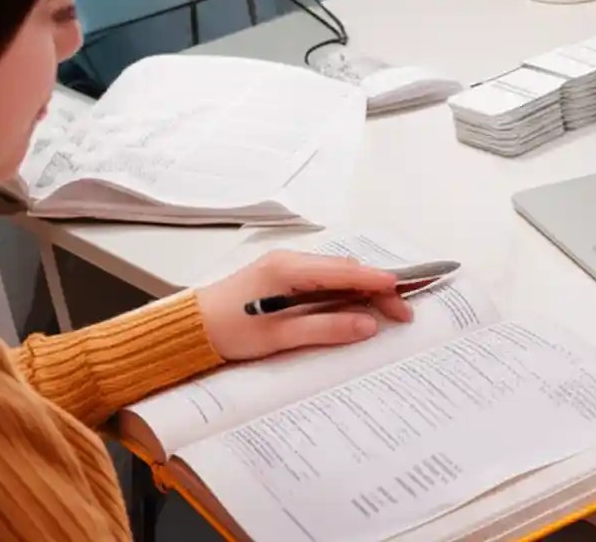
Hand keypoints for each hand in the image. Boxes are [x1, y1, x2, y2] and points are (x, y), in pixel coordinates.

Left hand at [196, 250, 410, 360]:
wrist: (192, 328)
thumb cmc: (229, 330)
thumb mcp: (280, 335)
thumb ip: (327, 327)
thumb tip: (368, 324)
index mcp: (290, 268)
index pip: (346, 271)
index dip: (379, 282)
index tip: (404, 294)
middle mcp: (291, 260)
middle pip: (347, 270)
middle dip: (378, 289)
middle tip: (401, 313)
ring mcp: (288, 266)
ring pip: (338, 274)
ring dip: (363, 290)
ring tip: (386, 311)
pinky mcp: (285, 277)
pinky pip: (325, 279)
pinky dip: (346, 291)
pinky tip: (355, 306)